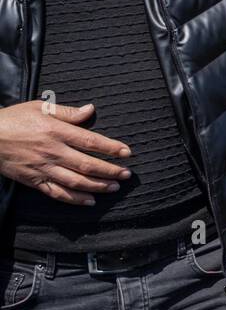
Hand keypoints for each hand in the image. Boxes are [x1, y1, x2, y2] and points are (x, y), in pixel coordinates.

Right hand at [0, 101, 130, 205]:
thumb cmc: (13, 119)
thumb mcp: (40, 108)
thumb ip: (67, 112)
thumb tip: (91, 110)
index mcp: (56, 131)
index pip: (91, 141)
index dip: (111, 148)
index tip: (127, 153)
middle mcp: (52, 151)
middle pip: (88, 164)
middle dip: (110, 170)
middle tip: (127, 174)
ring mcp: (43, 168)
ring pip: (76, 181)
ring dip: (98, 186)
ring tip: (114, 187)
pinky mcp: (33, 180)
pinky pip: (57, 193)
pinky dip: (75, 199)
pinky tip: (90, 201)